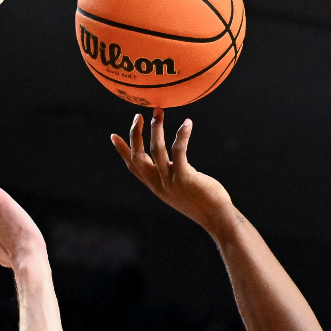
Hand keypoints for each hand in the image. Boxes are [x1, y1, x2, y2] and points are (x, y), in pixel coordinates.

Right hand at [111, 109, 234, 232]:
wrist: (217, 218)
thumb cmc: (204, 202)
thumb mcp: (181, 190)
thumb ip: (172, 176)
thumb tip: (171, 163)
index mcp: (156, 186)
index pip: (134, 167)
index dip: (123, 151)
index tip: (113, 136)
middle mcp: (159, 184)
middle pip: (138, 157)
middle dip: (135, 135)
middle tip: (138, 116)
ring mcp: (170, 182)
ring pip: (156, 150)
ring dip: (156, 129)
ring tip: (158, 112)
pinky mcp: (185, 178)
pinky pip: (178, 151)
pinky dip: (181, 135)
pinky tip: (187, 123)